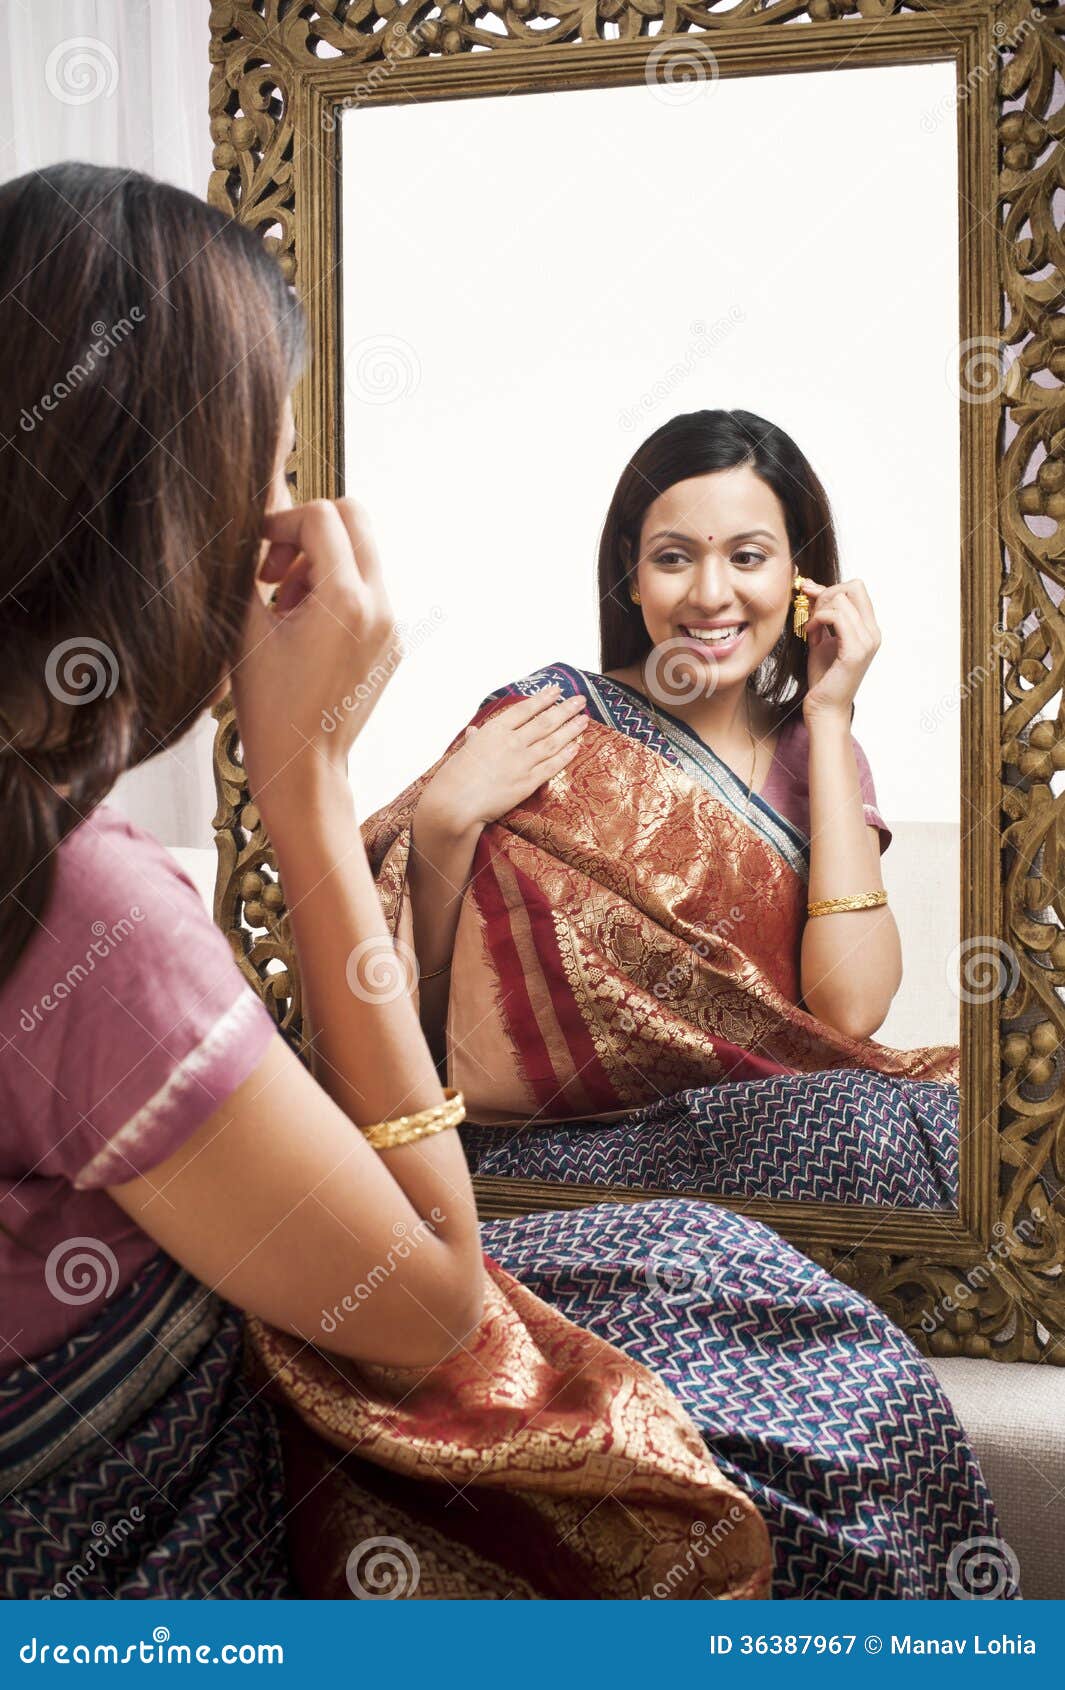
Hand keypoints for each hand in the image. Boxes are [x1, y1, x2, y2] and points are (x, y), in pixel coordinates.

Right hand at [231, 497, 399, 815]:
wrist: (304, 766)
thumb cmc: (269, 707)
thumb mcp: (245, 630)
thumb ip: (246, 570)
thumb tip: (246, 533)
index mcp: (347, 601)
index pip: (322, 517)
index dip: (282, 521)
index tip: (257, 550)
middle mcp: (381, 608)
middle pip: (356, 520)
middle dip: (309, 531)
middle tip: (277, 569)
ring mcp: (392, 626)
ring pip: (363, 554)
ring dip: (322, 561)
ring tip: (287, 604)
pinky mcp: (392, 643)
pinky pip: (368, 590)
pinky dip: (337, 590)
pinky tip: (305, 627)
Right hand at [417, 683, 589, 836]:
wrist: (456, 803)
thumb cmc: (453, 778)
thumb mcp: (463, 750)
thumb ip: (475, 739)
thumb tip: (475, 731)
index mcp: (494, 731)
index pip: (524, 710)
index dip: (543, 699)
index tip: (557, 690)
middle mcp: (512, 743)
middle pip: (545, 722)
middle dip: (565, 710)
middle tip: (580, 700)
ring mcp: (522, 763)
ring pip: (553, 741)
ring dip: (571, 729)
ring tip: (584, 719)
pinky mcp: (528, 783)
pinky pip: (552, 766)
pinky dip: (566, 755)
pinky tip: (577, 746)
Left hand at [800, 576, 880, 723]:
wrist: (825, 708)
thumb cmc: (823, 677)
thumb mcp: (821, 637)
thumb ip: (821, 613)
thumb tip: (810, 586)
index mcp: (868, 629)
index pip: (857, 588)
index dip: (831, 588)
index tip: (811, 600)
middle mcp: (873, 633)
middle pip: (853, 587)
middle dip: (826, 594)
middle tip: (810, 615)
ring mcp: (867, 641)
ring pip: (842, 599)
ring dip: (819, 610)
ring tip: (811, 630)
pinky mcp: (855, 651)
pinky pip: (836, 616)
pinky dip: (818, 619)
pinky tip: (810, 634)